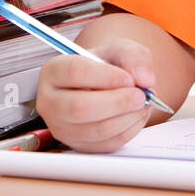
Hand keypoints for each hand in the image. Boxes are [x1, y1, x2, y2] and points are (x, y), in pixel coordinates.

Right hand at [36, 36, 154, 152]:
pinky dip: (129, 130)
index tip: (129, 78)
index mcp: (54, 71)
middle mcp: (51, 102)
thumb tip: (144, 79)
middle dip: (118, 102)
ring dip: (128, 117)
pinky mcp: (79, 145)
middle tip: (141, 95)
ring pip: (96, 129)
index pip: (75, 73)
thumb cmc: (106, 66)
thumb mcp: (120, 49)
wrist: (104, 85)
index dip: (107, 76)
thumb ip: (134, 56)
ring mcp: (62, 128)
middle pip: (79, 108)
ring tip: (143, 103)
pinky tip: (136, 115)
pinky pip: (107, 144)